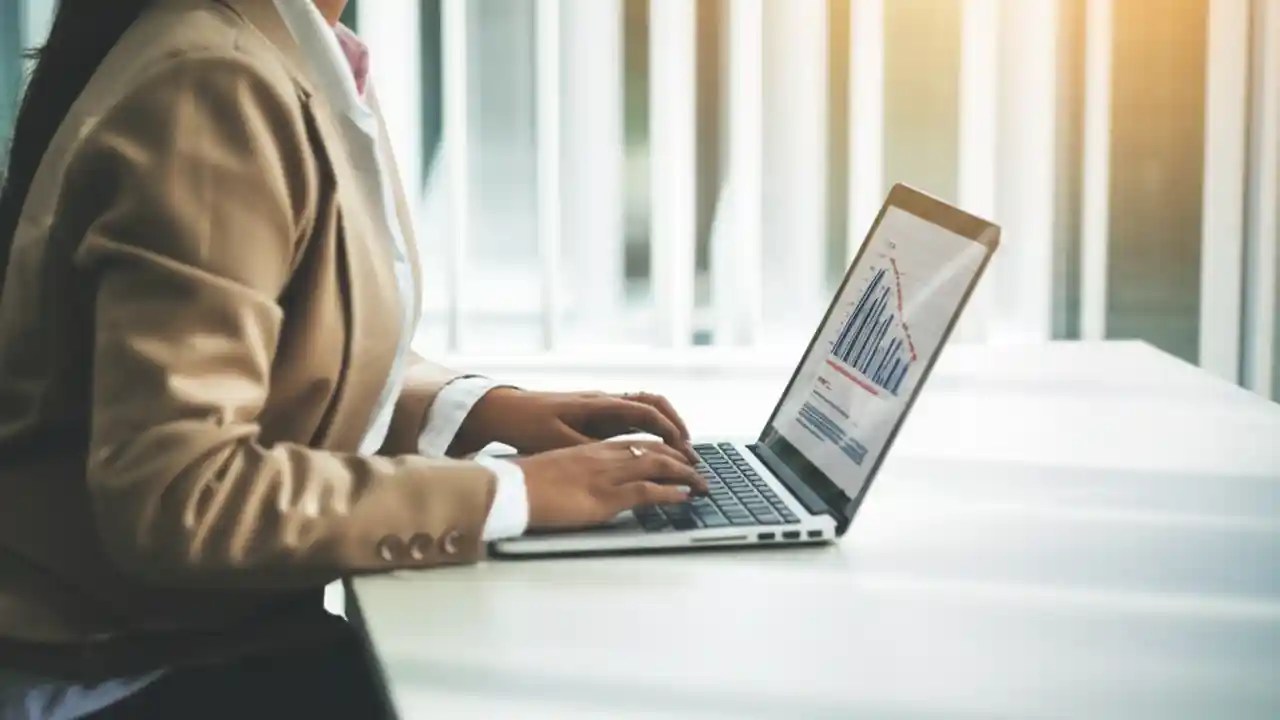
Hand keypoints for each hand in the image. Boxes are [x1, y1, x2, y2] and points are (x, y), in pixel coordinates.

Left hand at [453, 389, 696, 461]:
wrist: (504, 409)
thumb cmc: (528, 425)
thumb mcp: (558, 442)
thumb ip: (590, 450)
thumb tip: (621, 460)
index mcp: (599, 404)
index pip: (647, 412)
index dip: (670, 430)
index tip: (684, 451)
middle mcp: (605, 400)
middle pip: (654, 404)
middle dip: (676, 426)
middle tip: (690, 453)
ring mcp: (601, 405)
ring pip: (645, 409)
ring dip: (665, 427)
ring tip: (678, 452)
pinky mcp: (595, 413)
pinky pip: (632, 416)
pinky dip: (649, 429)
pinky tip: (652, 450)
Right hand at [515, 441, 707, 529]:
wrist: (509, 489)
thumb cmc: (525, 484)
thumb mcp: (558, 471)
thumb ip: (580, 473)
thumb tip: (589, 485)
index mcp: (591, 449)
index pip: (636, 442)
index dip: (661, 448)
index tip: (677, 457)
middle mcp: (603, 456)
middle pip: (653, 449)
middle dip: (680, 458)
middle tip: (698, 469)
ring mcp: (605, 474)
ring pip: (657, 464)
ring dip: (684, 473)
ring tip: (701, 483)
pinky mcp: (604, 496)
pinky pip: (647, 490)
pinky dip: (670, 492)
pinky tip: (684, 495)